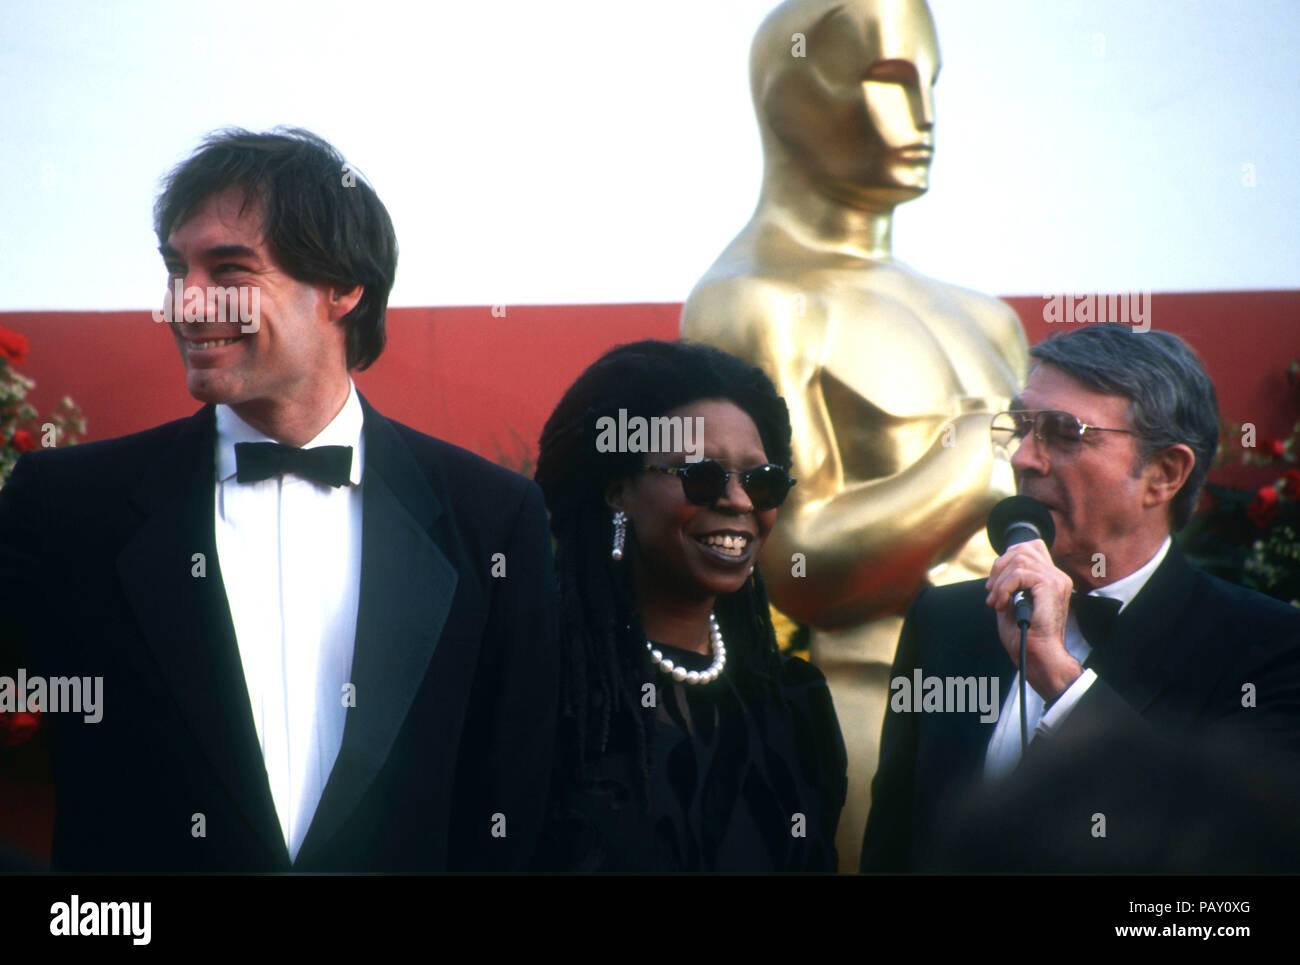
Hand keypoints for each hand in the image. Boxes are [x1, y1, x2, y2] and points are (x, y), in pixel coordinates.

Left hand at [984, 539, 1079, 702]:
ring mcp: (1056, 579)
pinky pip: (1019, 573)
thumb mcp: (1012, 603)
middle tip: (991, 593)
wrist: (1037, 656)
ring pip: (1019, 559)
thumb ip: (1009, 583)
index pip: (1033, 547)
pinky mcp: (1050, 585)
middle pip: (1023, 549)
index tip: (995, 582)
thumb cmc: (1024, 636)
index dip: (1008, 556)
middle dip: (999, 568)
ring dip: (999, 582)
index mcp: (1051, 580)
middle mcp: (1057, 576)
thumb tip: (997, 568)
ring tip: (995, 602)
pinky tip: (1001, 605)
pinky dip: (1004, 588)